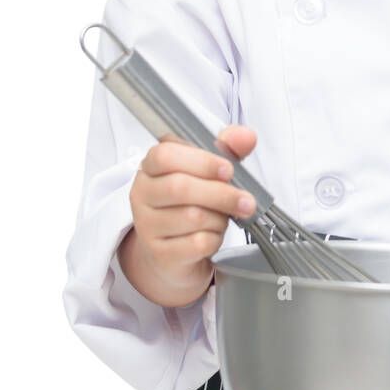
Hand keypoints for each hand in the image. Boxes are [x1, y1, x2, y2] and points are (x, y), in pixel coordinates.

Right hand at [121, 124, 257, 305]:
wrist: (175, 249)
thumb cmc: (193, 201)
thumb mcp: (211, 169)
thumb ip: (228, 148)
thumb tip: (246, 136)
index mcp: (151, 166)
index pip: (165, 155)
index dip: (201, 161)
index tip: (228, 170)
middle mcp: (142, 193)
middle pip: (180, 188)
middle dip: (221, 194)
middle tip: (246, 201)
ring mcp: (147, 225)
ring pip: (192, 217)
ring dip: (219, 218)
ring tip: (223, 217)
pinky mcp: (159, 252)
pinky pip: (196, 243)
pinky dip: (214, 239)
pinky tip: (213, 235)